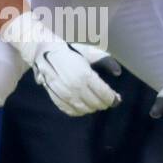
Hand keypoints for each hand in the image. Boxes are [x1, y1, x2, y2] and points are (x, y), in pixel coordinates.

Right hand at [1, 11, 120, 116]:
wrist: (44, 52)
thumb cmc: (70, 51)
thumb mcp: (89, 52)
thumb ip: (105, 60)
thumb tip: (118, 72)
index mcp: (85, 75)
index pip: (104, 94)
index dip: (112, 98)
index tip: (116, 98)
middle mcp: (75, 87)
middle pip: (96, 104)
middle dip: (104, 103)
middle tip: (107, 100)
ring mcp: (65, 95)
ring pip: (85, 109)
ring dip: (93, 107)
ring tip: (96, 102)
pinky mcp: (56, 98)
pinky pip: (71, 111)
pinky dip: (80, 111)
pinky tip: (83, 106)